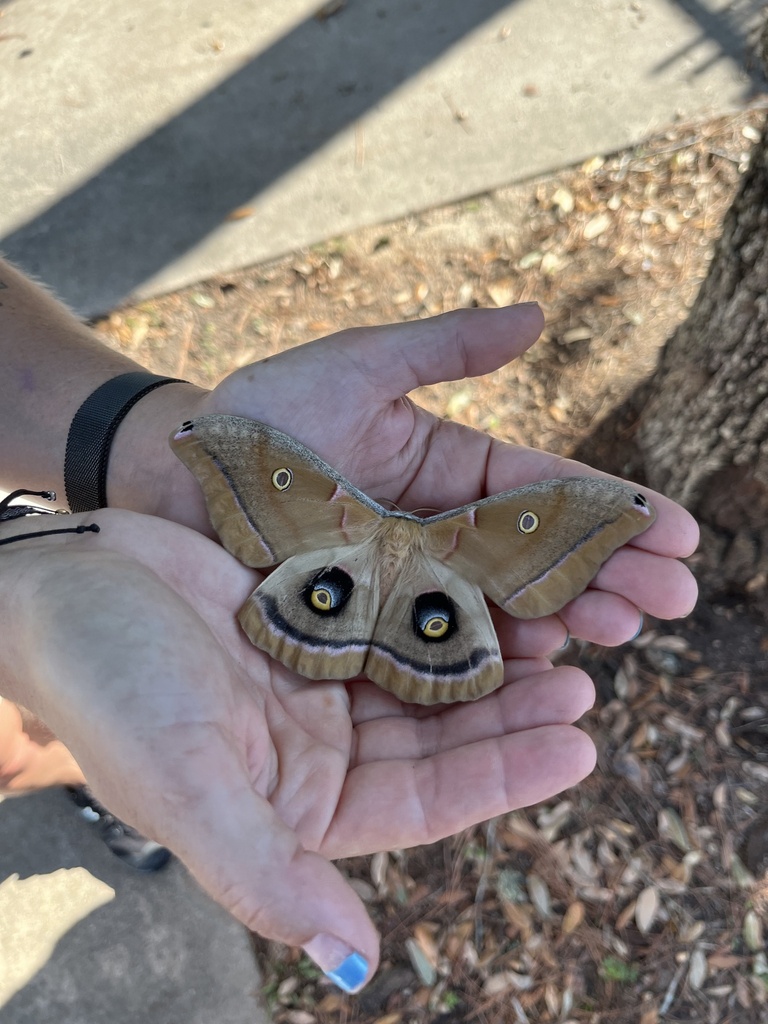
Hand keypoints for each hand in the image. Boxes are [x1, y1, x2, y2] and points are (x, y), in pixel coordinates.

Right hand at [2, 510, 597, 989]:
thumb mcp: (183, 787)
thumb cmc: (108, 690)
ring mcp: (314, 674)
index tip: (578, 744)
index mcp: (294, 803)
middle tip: (583, 683)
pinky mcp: (309, 610)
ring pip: (422, 671)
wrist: (58, 587)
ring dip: (485, 655)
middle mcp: (314, 745)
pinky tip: (487, 582)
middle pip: (436, 735)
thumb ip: (264, 872)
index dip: (502, 776)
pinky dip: (439, 599)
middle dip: (510, 714)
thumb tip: (353, 963)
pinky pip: (390, 609)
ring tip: (557, 632)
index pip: (422, 801)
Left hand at [193, 304, 697, 651]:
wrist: (174, 483)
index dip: (611, 510)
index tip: (678, 531)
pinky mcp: (367, 635)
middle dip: (609, 576)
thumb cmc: (260, 418)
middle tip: (674, 599)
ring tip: (622, 630)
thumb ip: (443, 346)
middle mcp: (438, 537)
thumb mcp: (354, 366)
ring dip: (569, 621)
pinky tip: (539, 662)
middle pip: (539, 560)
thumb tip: (538, 314)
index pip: (545, 493)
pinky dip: (493, 658)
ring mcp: (406, 591)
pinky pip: (440, 650)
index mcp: (447, 471)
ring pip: (502, 611)